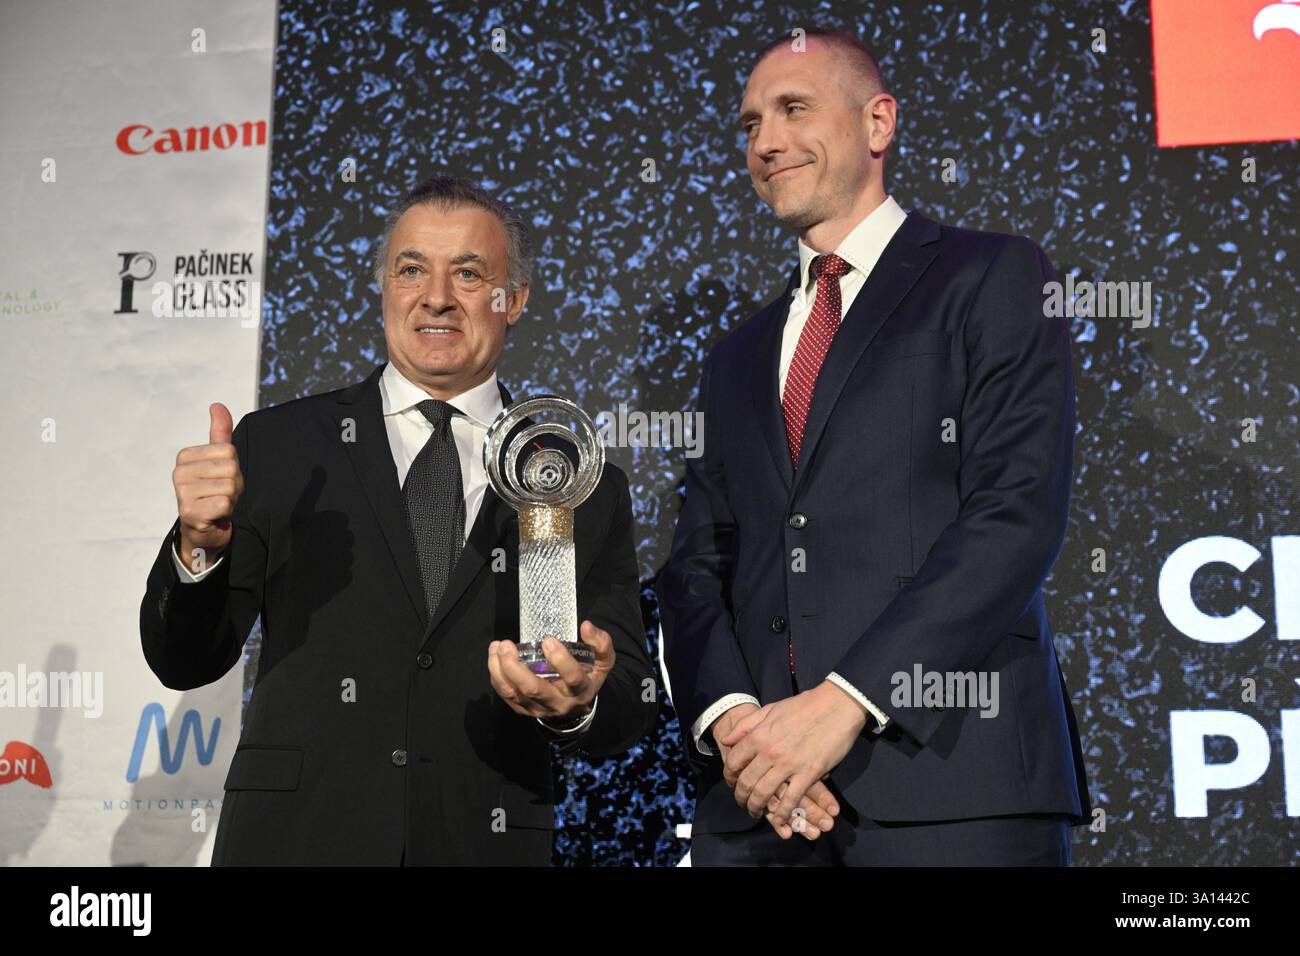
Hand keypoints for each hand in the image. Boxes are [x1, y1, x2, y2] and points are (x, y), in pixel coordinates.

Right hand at [173, 403, 243, 573]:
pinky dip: (226, 512)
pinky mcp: (189, 511)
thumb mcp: (218, 460)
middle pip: (231, 468)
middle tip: (221, 494)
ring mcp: (182, 492)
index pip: (229, 451)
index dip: (233, 468)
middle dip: (234, 484)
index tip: (220, 479)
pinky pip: (225, 503)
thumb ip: (219, 433)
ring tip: (217, 504)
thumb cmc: (212, 493)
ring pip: (230, 487)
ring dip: (231, 499)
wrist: (204, 530)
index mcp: (185, 456)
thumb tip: (217, 405)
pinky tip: (215, 515)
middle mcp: (179, 472)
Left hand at [487, 620, 612, 720]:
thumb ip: (600, 643)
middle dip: (516, 666)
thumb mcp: (603, 661)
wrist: (577, 706)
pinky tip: (494, 659)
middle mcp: (559, 703)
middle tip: (506, 644)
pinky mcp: (525, 710)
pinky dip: (497, 678)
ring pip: (515, 693)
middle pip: (534, 689)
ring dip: (500, 670)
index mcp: (581, 690)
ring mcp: (540, 708)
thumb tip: (586, 626)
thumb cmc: (589, 676)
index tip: (548, 640)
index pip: (572, 678)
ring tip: (496, 648)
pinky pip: (507, 697)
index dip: (560, 660)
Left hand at [712, 703, 839, 840]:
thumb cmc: (804, 705)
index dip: (729, 776)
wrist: (837, 705)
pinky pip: (791, 800)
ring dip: (756, 807)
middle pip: (746, 782)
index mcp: (759, 735)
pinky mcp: (808, 773)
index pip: (734, 762)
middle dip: (741, 796)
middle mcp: (770, 751)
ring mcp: (789, 764)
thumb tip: (726, 741)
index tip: (732, 783)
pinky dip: (783, 813)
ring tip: (755, 812)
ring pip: (764, 794)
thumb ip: (747, 725)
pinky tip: (780, 820)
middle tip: (742, 803)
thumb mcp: (770, 709)